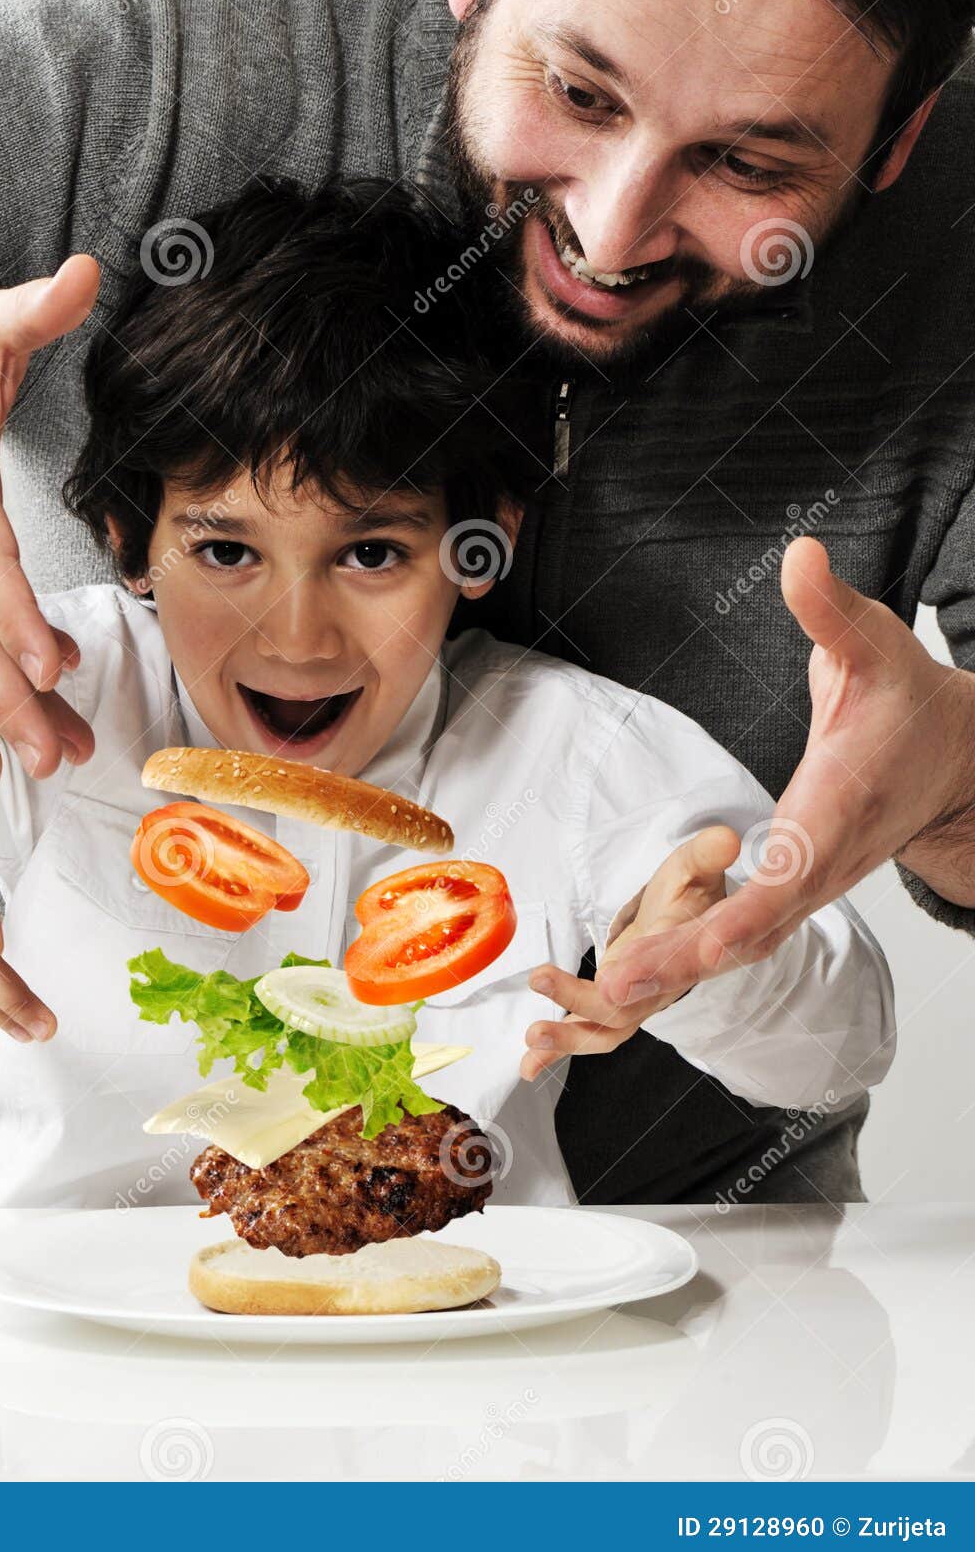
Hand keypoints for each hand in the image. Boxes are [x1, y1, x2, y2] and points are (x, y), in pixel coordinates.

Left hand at [520, 825, 738, 1079]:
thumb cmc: (693, 894)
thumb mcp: (697, 866)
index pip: (680, 961)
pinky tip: (529, 1063)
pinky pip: (591, 1032)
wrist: (698, 929)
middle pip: (635, 1001)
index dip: (653, 969)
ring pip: (610, 1025)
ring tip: (534, 1033)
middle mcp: (666, 982)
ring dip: (570, 1035)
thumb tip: (725, 839)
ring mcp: (642, 999)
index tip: (615, 975)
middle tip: (545, 980)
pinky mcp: (619, 1005)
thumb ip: (705, 855)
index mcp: (693, 947)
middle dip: (588, 999)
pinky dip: (559, 1051)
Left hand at [594, 536, 974, 1010]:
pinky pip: (743, 933)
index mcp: (835, 808)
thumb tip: (801, 555)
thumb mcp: (877, 645)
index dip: (741, 913)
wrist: (957, 761)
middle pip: (753, 928)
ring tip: (612, 996)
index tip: (699, 943)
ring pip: (746, 943)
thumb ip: (831, 608)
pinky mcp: (797, 887)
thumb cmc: (911, 705)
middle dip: (688, 960)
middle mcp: (822, 861)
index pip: (789, 875)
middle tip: (619, 988)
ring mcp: (811, 883)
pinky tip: (642, 974)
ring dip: (682, 969)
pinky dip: (697, 957)